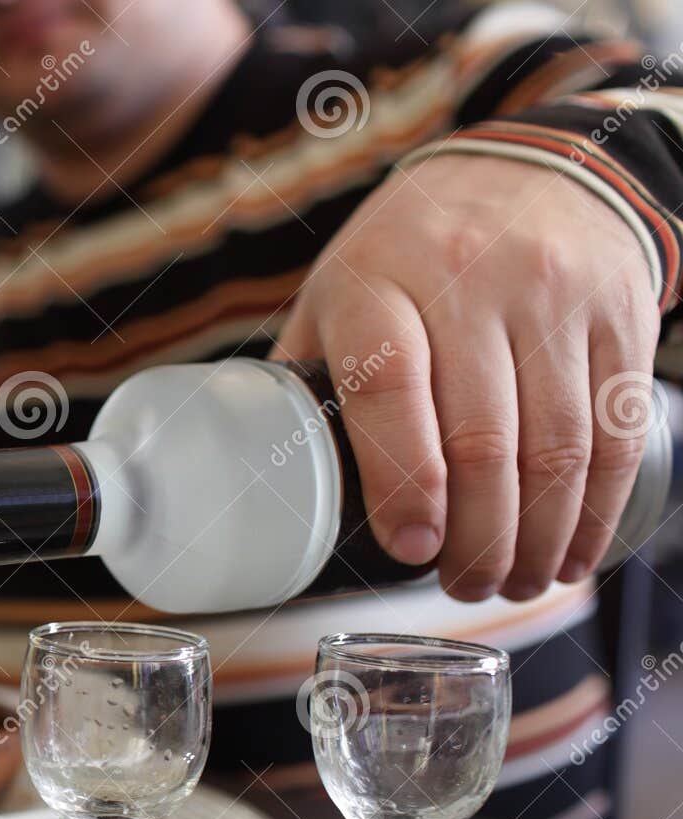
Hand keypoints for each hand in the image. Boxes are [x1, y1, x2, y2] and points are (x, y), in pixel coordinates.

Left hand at [273, 155, 659, 600]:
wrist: (534, 166)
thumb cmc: (408, 252)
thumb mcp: (339, 289)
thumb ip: (308, 376)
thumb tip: (261, 480)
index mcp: (378, 283)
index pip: (392, 387)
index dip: (403, 479)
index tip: (412, 549)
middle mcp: (471, 283)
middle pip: (484, 437)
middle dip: (477, 538)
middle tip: (463, 588)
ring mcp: (555, 298)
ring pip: (558, 445)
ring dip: (537, 537)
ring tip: (513, 584)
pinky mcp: (621, 316)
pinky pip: (614, 429)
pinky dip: (596, 508)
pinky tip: (571, 553)